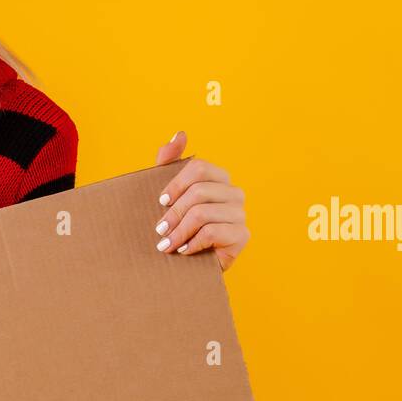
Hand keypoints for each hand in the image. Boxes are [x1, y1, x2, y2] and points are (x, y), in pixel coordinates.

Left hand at [151, 132, 248, 270]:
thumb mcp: (168, 195)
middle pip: (200, 191)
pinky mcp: (242, 236)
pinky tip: (184, 251)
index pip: (199, 167)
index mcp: (218, 179)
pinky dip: (192, 242)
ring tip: (166, 245)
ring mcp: (240, 214)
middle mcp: (234, 193)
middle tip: (159, 231)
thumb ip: (170, 163)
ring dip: (179, 231)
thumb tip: (180, 134)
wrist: (186, 266)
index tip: (160, 202)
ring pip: (204, 212)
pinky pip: (213, 231)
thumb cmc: (177, 227)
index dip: (176, 183)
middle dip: (174, 212)